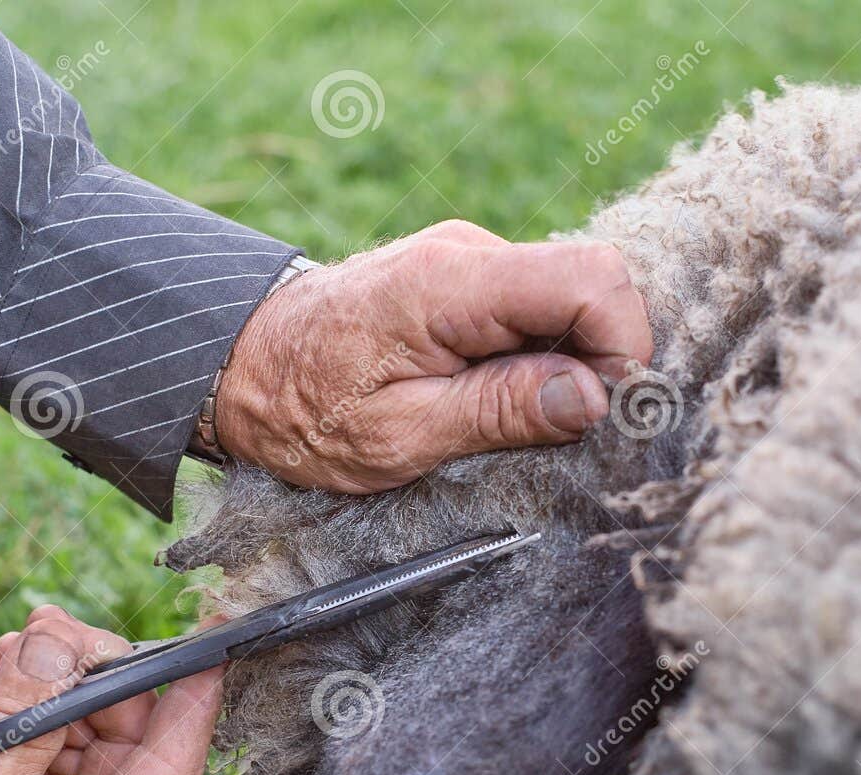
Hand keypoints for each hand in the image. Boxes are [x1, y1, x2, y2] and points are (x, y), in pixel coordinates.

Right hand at [0, 607, 222, 774]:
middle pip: (125, 748)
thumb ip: (19, 729)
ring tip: (32, 640)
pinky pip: (30, 746)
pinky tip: (9, 672)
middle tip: (67, 630)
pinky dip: (26, 705)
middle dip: (106, 680)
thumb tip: (60, 650)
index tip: (212, 646)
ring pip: (78, 740)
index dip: (192, 705)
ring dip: (63, 686)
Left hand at [216, 219, 654, 491]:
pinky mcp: (465, 276)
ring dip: (564, 361)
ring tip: (507, 415)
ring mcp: (468, 257)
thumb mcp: (400, 436)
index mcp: (449, 284)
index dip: (621, 345)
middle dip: (597, 360)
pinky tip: (494, 393)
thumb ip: (500, 411)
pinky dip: (538, 353)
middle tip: (555, 428)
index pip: (590, 277)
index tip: (599, 411)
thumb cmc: (305, 411)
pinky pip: (534, 306)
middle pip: (590, 283)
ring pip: (568, 298)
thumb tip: (593, 396)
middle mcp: (466, 252)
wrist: (239, 365)